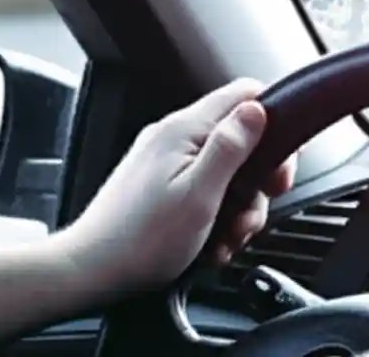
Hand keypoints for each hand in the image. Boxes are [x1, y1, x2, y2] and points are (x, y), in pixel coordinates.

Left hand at [54, 78, 297, 292]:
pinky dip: (216, 216)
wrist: (90, 272)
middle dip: (257, 183)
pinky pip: (205, 189)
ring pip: (227, 171)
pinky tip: (210, 242)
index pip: (245, 95)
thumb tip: (258, 109)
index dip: (274, 125)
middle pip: (241, 141)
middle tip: (249, 216)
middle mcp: (174, 137)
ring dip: (238, 208)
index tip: (278, 168)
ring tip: (226, 239)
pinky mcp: (161, 184)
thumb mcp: (198, 195)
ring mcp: (166, 161)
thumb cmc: (140, 241)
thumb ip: (230, 148)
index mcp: (184, 130)